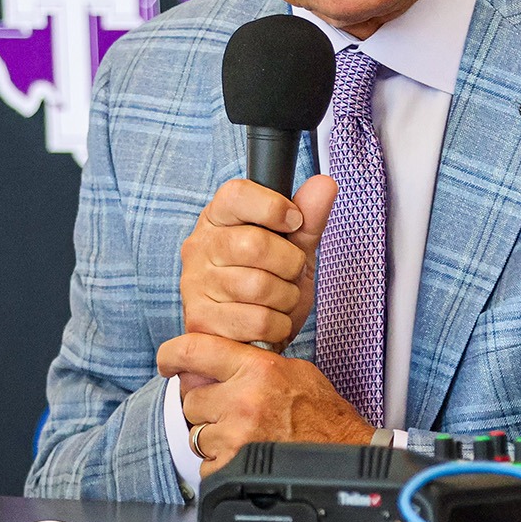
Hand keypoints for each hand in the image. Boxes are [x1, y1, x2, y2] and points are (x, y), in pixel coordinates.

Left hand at [159, 332, 373, 475]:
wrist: (345, 452)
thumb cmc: (322, 414)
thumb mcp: (292, 370)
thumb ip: (251, 364)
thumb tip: (215, 363)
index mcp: (256, 368)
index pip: (195, 349)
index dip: (172, 354)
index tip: (166, 361)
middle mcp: (242, 399)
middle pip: (191, 400)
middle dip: (206, 408)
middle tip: (230, 412)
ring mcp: (237, 435)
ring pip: (197, 435)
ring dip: (214, 438)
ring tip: (244, 436)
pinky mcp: (235, 466)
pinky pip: (206, 465)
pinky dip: (220, 465)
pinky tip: (245, 456)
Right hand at [177, 176, 336, 368]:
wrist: (253, 338)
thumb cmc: (271, 284)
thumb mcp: (294, 248)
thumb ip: (309, 217)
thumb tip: (325, 184)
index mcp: (218, 218)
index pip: (237, 195)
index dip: (273, 206)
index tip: (294, 221)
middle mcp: (199, 247)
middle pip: (254, 244)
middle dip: (290, 263)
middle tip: (291, 272)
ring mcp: (195, 284)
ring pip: (258, 285)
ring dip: (286, 297)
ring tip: (281, 299)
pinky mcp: (200, 322)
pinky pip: (257, 320)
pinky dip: (279, 324)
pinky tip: (272, 322)